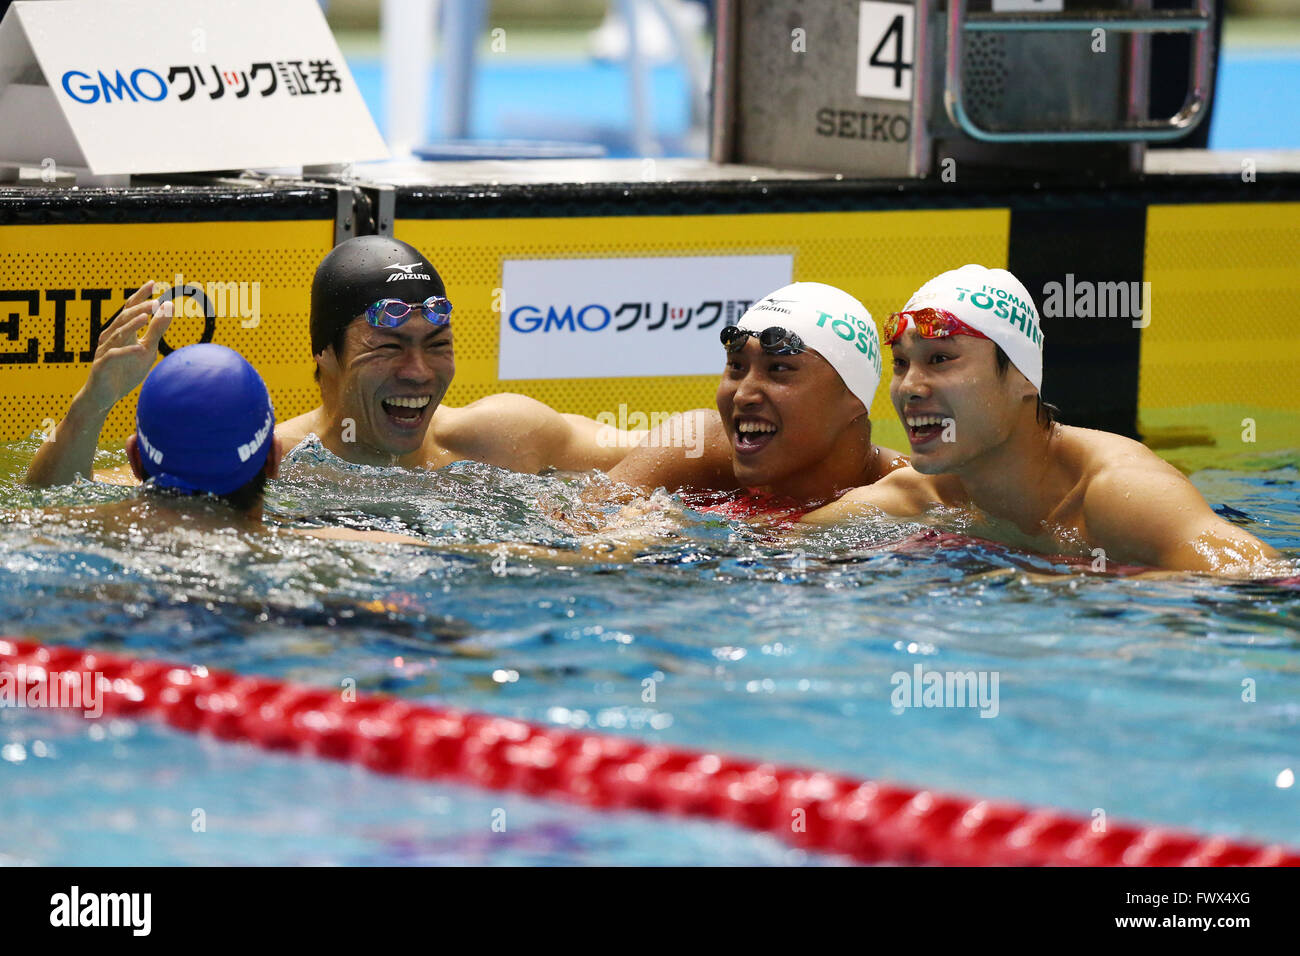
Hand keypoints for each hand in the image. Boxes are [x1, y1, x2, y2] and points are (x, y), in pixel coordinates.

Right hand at [82, 281, 172, 412]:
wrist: (103, 396)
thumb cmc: (125, 371)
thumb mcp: (146, 349)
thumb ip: (156, 330)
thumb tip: (168, 308)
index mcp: (121, 331)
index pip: (130, 308)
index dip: (140, 296)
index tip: (152, 284)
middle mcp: (111, 337)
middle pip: (124, 318)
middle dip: (139, 309)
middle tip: (155, 302)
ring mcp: (104, 350)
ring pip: (117, 334)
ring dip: (132, 325)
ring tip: (146, 317)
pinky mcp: (101, 365)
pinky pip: (114, 356)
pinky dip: (127, 351)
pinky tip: (140, 349)